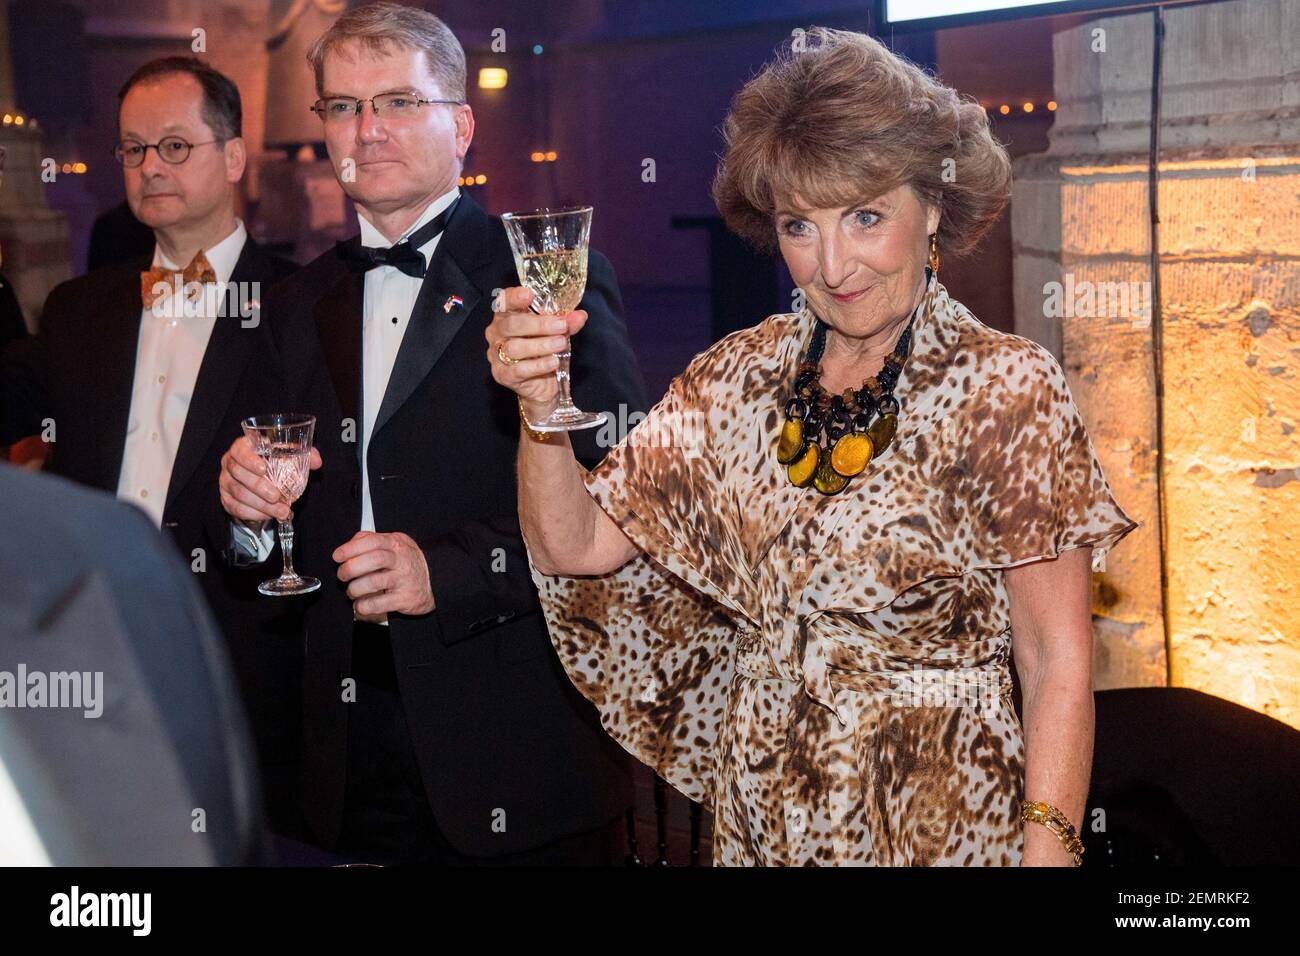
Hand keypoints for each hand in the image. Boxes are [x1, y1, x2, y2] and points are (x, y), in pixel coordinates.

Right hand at [219, 434, 321, 521]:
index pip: (239, 450)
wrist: (259, 481)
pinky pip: (237, 508)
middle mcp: (229, 463)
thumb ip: (302, 455)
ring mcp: (225, 482)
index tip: (263, 469)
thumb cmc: (272, 463)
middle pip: (238, 474)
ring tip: (281, 511)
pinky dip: (255, 514)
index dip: (249, 459)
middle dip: (259, 487)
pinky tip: (269, 515)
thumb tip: (316, 462)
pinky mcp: (226, 499)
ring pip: (239, 494)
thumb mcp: (286, 455)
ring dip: (261, 505)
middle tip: (277, 497)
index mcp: (242, 447)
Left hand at [333, 530, 434, 620]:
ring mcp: (404, 580)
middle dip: (351, 568)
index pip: (372, 541)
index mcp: (396, 544)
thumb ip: (373, 539)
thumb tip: (351, 543)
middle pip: (373, 560)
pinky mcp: (405, 599)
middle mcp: (401, 561)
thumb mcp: (396, 543)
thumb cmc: (410, 562)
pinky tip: (360, 605)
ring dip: (355, 589)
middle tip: (342, 575)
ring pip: (374, 583)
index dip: (351, 548)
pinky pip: (380, 603)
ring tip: (352, 592)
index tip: (337, 556)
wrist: (437, 580)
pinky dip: (364, 606)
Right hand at [486, 285, 587, 419]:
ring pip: (514, 347)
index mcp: (507, 316)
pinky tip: (553, 361)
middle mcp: (497, 333)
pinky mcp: (502, 375)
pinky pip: (519, 369)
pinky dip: (539, 365)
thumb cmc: (543, 352)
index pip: (504, 301)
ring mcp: (496, 355)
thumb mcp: (556, 333)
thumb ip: (566, 323)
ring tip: (560, 344)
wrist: (541, 386)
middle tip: (561, 326)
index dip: (514, 297)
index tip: (529, 294)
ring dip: (541, 345)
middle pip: (511, 324)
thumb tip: (580, 316)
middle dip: (539, 324)